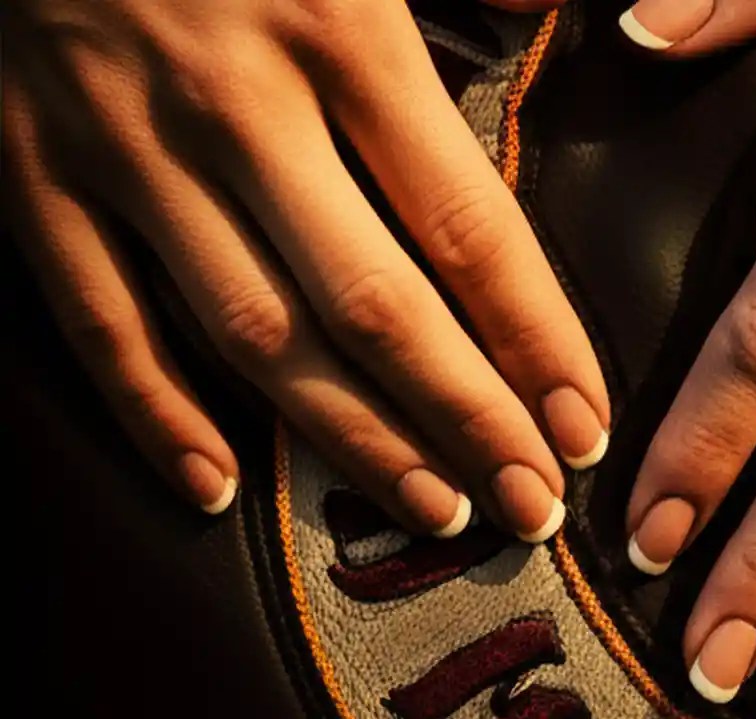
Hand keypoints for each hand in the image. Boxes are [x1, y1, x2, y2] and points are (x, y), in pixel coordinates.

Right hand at [2, 0, 607, 541]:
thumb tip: (550, 21)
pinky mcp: (30, 171)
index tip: (579, 425)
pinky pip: (94, 318)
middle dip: (465, 421)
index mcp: (342, 32)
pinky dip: (152, 414)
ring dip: (348, 439)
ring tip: (432, 512)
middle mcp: (240, 107)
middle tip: (529, 507)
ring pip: (251, 334)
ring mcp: (127, 147)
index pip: (466, 226)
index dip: (535, 341)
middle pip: (374, 306)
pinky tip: (217, 488)